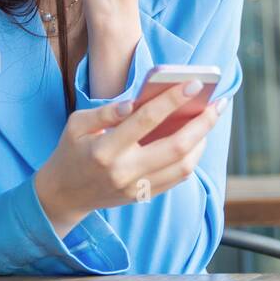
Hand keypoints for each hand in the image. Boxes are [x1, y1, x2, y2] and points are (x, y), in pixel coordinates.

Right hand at [34, 82, 226, 232]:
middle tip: (217, 103)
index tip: (193, 83)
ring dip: (202, 141)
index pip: (146, 120)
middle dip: (201, 123)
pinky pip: (177, 177)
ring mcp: (136, 188)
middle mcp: (125, 172)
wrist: (63, 195)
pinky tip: (197, 138)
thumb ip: (105, 111)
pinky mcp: (144, 196)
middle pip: (176, 148)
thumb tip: (134, 102)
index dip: (172, 100)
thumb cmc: (71, 151)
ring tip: (209, 118)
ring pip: (183, 166)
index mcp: (105, 150)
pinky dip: (192, 156)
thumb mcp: (76, 124)